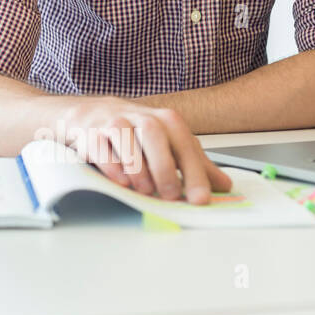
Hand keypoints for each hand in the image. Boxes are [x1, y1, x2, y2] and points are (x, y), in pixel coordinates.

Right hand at [56, 97, 232, 204]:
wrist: (91, 115)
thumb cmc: (135, 133)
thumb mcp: (169, 144)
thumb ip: (194, 164)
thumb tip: (224, 185)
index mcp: (165, 120)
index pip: (184, 142)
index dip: (195, 171)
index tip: (201, 198)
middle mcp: (139, 116)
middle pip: (153, 133)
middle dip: (164, 167)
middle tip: (171, 195)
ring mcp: (112, 122)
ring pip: (123, 136)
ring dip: (136, 166)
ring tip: (145, 190)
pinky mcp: (89, 132)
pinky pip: (98, 145)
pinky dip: (110, 165)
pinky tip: (121, 181)